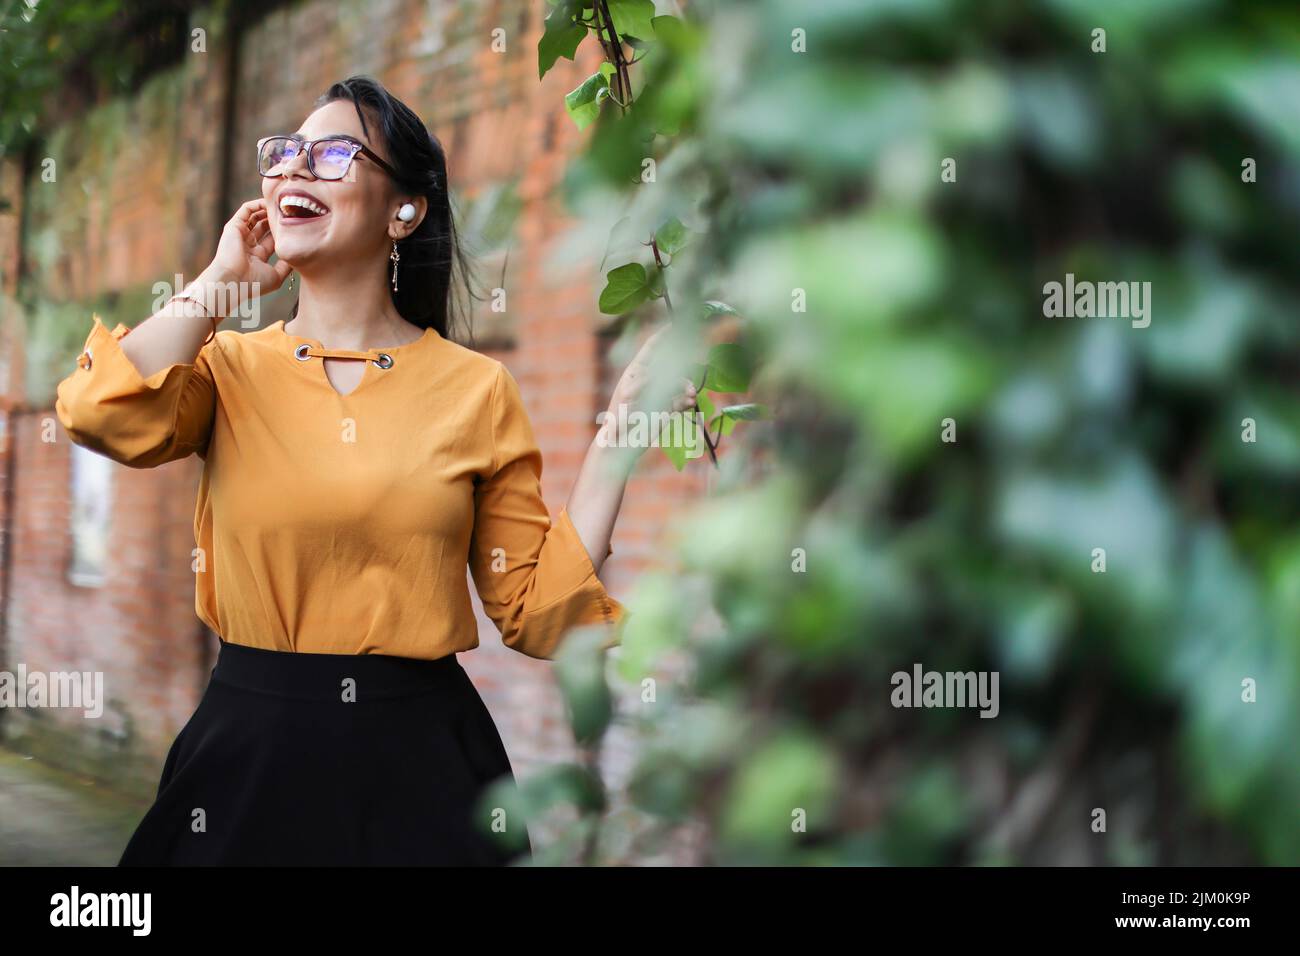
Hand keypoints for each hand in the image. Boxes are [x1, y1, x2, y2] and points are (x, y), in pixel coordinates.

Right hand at [201, 199, 292, 310]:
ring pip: (255, 216)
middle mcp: (248, 244)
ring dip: (268, 209)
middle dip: (276, 220)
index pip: (272, 239)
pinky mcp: (234, 226)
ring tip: (283, 205)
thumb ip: (286, 266)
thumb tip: (298, 257)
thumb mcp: (276, 276)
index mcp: (257, 256)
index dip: (282, 233)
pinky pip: (246, 209)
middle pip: (264, 226)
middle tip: (291, 213)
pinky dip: (258, 204)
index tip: (297, 227)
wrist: (232, 281)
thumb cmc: (253, 283)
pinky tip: (271, 202)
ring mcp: (240, 234)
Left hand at [601, 324, 698, 448]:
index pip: (652, 348)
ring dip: (687, 387)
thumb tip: (659, 373)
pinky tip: (690, 404)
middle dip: (683, 370)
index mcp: (636, 372)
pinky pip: (682, 400)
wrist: (622, 445)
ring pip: (680, 384)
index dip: (664, 335)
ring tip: (691, 396)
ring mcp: (659, 395)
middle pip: (671, 366)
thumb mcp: (628, 397)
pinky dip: (687, 401)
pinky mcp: (667, 409)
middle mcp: (649, 381)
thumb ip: (644, 382)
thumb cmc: (618, 419)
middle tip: (690, 379)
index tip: (676, 324)